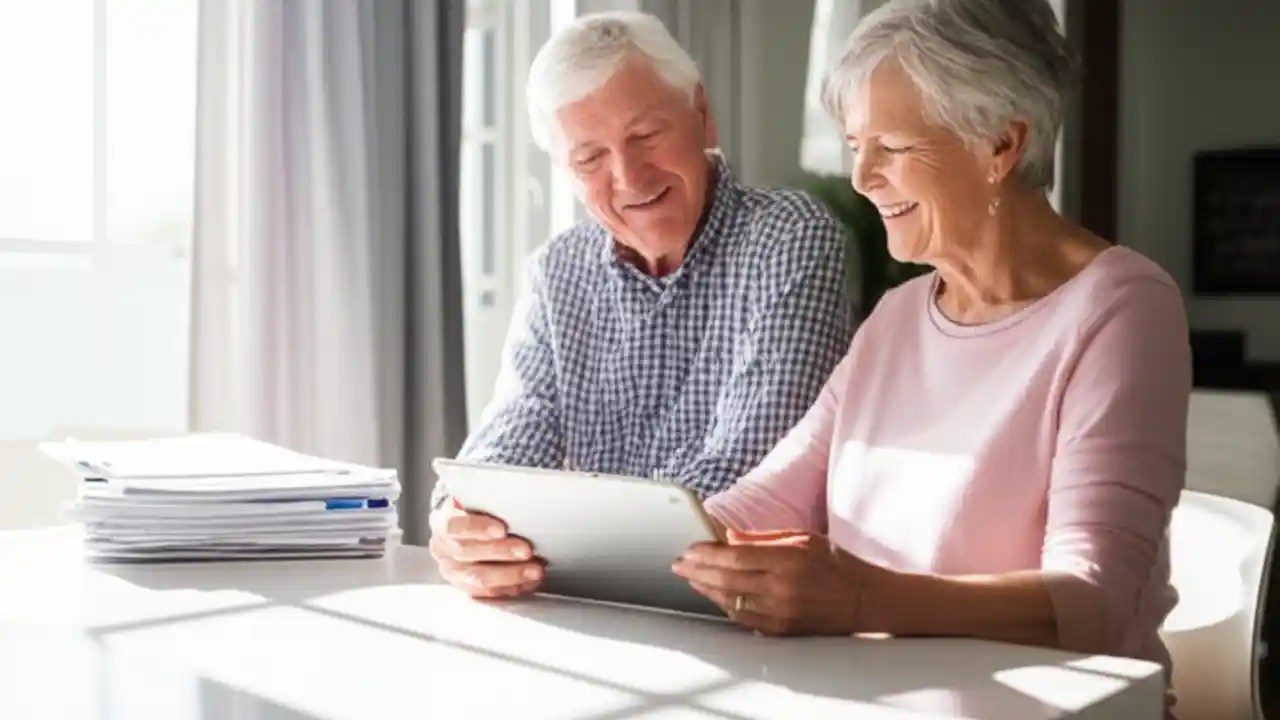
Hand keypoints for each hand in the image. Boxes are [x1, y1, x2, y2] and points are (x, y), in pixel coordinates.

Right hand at [428, 501, 543, 598]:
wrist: (465, 530)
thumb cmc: (478, 513)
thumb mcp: (480, 501)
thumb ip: (492, 502)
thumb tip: (521, 499)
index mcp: (444, 523)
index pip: (456, 526)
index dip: (479, 528)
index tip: (503, 529)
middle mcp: (443, 549)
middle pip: (468, 554)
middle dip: (500, 552)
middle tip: (527, 550)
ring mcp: (453, 571)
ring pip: (477, 579)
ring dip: (510, 575)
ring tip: (535, 571)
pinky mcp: (466, 588)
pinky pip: (487, 594)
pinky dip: (511, 588)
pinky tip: (529, 582)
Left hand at [671, 529, 889, 635]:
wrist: (863, 600)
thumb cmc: (835, 564)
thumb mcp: (804, 538)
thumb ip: (763, 538)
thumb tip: (729, 536)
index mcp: (788, 561)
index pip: (736, 557)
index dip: (708, 553)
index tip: (690, 548)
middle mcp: (782, 589)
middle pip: (726, 580)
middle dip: (697, 571)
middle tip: (678, 564)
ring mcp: (780, 613)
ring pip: (730, 601)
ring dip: (706, 589)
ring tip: (691, 577)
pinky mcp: (781, 630)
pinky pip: (744, 619)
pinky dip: (725, 605)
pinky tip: (715, 595)